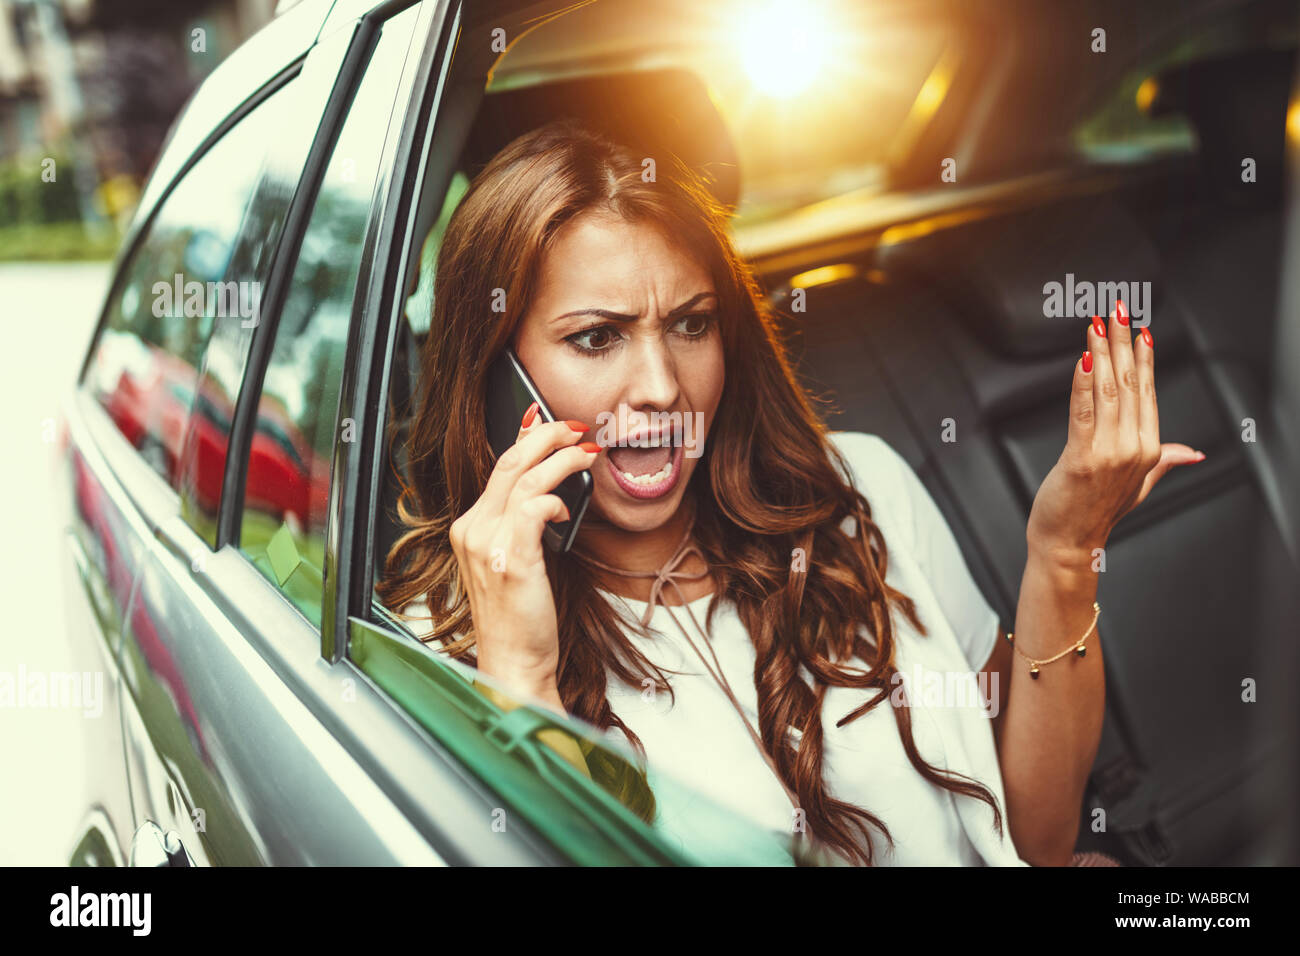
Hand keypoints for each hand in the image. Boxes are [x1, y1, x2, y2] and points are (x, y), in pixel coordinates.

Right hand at [449, 405, 597, 696]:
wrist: (513, 664)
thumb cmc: (520, 619)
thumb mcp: (516, 562)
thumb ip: (524, 526)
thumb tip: (551, 493)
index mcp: (469, 528)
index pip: (498, 467)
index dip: (527, 439)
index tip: (550, 422)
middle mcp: (472, 531)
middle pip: (509, 463)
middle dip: (546, 436)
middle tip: (577, 426)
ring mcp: (487, 545)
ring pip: (523, 479)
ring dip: (560, 459)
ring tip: (587, 451)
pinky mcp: (511, 561)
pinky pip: (533, 510)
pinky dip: (555, 500)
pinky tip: (570, 509)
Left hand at [1026, 301, 1204, 563]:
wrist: (1069, 544)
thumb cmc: (1096, 512)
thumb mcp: (1139, 485)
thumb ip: (1165, 462)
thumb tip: (1193, 453)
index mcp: (1149, 449)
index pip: (1147, 393)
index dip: (1143, 359)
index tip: (1141, 329)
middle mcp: (1133, 448)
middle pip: (1129, 385)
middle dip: (1122, 343)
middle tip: (1117, 308)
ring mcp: (1109, 453)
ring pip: (1108, 392)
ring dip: (1102, 353)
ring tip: (1098, 324)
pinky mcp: (1081, 458)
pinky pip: (1083, 412)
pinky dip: (1083, 383)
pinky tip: (1084, 359)